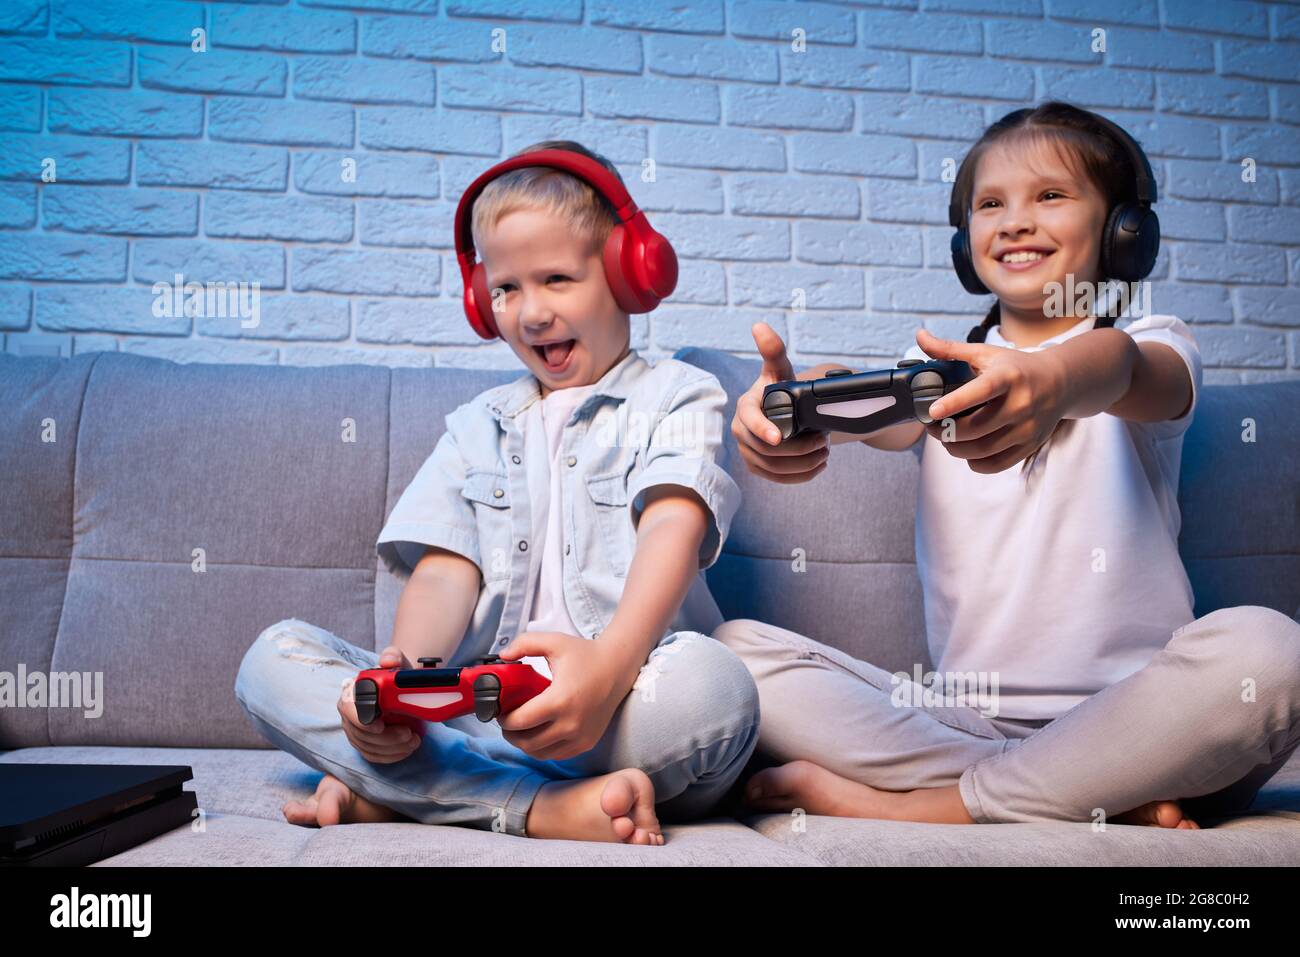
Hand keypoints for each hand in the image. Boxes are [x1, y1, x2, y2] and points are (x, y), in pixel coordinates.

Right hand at [337, 644, 420, 763]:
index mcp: (351, 693)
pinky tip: (407, 749)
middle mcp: (349, 715)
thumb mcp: (398, 662)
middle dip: (386, 738)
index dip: (361, 720)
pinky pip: (374, 756)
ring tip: (414, 740)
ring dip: (393, 748)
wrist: (402, 689)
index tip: (380, 725)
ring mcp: (355, 732)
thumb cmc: (396, 675)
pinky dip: (392, 756)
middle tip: (409, 734)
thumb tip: (388, 661)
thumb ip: (393, 656)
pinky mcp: (365, 745)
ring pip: (368, 748)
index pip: (348, 709)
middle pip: (360, 734)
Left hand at [496, 631, 628, 760]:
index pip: (520, 721)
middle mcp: (571, 724)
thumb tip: (503, 655)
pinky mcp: (587, 743)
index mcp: (561, 700)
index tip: (499, 711)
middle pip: (527, 742)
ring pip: (540, 753)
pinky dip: (542, 748)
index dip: (503, 719)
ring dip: (525, 743)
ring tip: (521, 727)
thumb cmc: (586, 654)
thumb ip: (525, 643)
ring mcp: (580, 737)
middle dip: (510, 733)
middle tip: (506, 720)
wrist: (618, 668)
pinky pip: (556, 755)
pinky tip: (539, 733)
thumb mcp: (554, 641)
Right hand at [730, 322, 846, 484]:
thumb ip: (773, 350)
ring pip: (774, 468)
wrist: (786, 410)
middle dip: (798, 448)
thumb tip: (759, 326)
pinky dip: (801, 476)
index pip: (748, 421)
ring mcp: (748, 453)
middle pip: (767, 450)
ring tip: (824, 452)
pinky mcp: (758, 468)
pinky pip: (777, 479)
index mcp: (745, 407)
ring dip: (803, 463)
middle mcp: (740, 432)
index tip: (781, 437)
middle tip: (824, 440)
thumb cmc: (782, 387)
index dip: (762, 429)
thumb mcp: (781, 370)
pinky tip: (818, 466)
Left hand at [914, 328, 1069, 473]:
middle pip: (975, 428)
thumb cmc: (1016, 367)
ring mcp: (1027, 427)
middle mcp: (1021, 403)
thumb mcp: (986, 354)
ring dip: (954, 448)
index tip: (932, 410)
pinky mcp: (1030, 445)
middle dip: (944, 431)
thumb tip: (919, 336)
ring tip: (945, 437)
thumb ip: (950, 349)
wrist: (1061, 382)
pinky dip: (973, 462)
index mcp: (1008, 376)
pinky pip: (994, 465)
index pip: (981, 391)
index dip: (955, 402)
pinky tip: (966, 449)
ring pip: (981, 450)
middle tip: (932, 426)